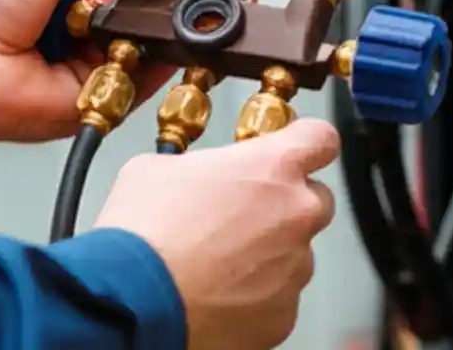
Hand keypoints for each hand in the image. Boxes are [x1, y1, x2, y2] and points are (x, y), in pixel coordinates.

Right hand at [94, 119, 340, 349]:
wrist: (132, 300)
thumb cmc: (143, 234)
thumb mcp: (158, 169)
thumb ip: (199, 165)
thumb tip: (194, 175)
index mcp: (273, 167)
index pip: (320, 138)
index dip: (306, 141)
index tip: (297, 146)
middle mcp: (296, 215)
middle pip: (315, 199)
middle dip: (286, 203)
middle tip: (242, 213)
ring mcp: (294, 268)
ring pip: (296, 253)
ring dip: (268, 252)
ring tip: (218, 261)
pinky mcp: (283, 315)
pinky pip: (279, 297)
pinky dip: (257, 295)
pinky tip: (217, 292)